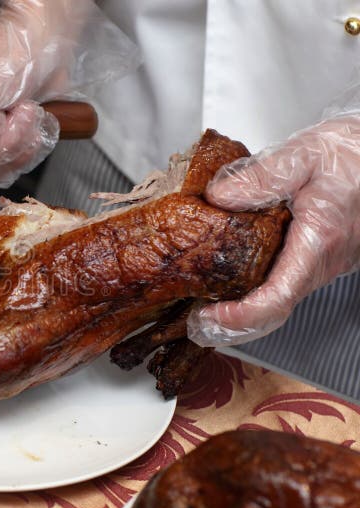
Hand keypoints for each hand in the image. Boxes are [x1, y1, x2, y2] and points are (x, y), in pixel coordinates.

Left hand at [188, 116, 359, 346]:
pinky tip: (230, 284)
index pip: (278, 296)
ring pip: (282, 299)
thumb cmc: (354, 152)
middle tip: (196, 321)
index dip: (242, 315)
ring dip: (244, 311)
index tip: (211, 315)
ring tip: (204, 306)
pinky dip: (258, 294)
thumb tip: (218, 197)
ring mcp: (326, 262)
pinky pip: (288, 284)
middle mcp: (325, 260)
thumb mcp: (303, 155)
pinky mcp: (322, 257)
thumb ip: (259, 177)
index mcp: (318, 239)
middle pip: (276, 308)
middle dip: (235, 322)